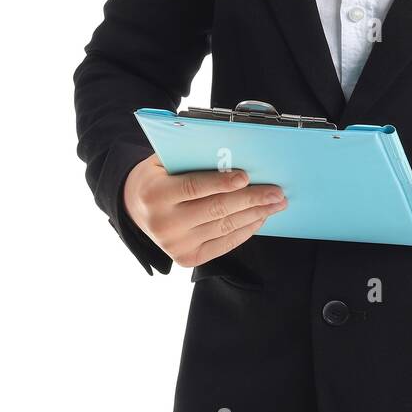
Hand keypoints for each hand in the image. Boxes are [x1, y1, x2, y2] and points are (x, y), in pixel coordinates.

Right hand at [122, 155, 287, 267]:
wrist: (136, 209)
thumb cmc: (159, 178)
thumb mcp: (166, 161)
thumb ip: (193, 158)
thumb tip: (233, 153)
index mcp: (156, 194)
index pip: (194, 187)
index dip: (221, 183)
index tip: (246, 176)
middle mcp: (164, 223)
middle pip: (216, 209)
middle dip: (251, 199)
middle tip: (276, 192)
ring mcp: (175, 245)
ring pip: (224, 227)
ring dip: (255, 214)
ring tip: (275, 204)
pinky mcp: (187, 258)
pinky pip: (224, 244)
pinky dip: (245, 230)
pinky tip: (259, 217)